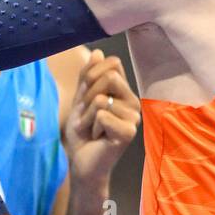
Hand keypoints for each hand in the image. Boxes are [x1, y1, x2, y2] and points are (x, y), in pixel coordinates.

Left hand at [64, 49, 139, 183]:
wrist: (81, 162)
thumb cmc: (82, 133)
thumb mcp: (81, 99)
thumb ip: (88, 77)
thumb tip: (98, 51)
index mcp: (125, 92)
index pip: (112, 64)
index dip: (91, 75)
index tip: (85, 96)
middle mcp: (134, 102)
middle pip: (109, 78)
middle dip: (87, 97)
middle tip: (87, 117)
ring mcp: (134, 117)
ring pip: (101, 99)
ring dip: (87, 116)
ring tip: (92, 129)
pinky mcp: (129, 132)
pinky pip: (102, 115)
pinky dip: (91, 127)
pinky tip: (97, 138)